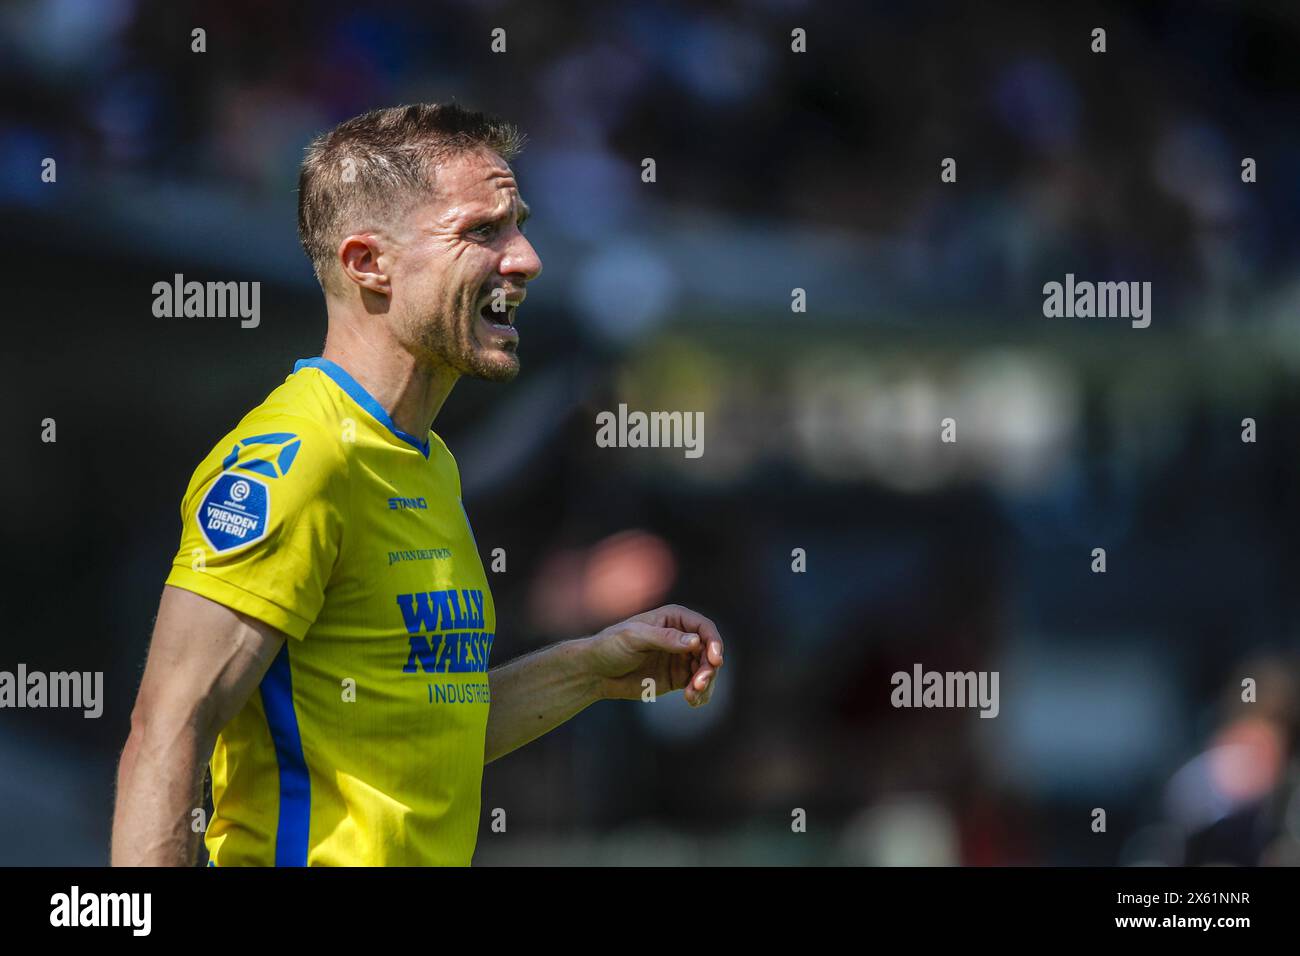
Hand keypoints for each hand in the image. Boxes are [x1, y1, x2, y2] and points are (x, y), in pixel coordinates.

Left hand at [583, 604, 723, 706]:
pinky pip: (697, 686)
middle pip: (709, 651)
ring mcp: (681, 658)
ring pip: (706, 670)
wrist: (595, 672)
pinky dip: (700, 694)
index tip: (715, 660)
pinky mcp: (677, 678)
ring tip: (692, 696)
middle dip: (709, 669)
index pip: (704, 628)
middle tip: (699, 685)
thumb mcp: (635, 638)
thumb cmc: (611, 646)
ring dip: (706, 684)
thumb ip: (665, 638)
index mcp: (674, 619)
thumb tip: (696, 641)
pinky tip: (693, 701)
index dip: (714, 642)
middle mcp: (682, 637)